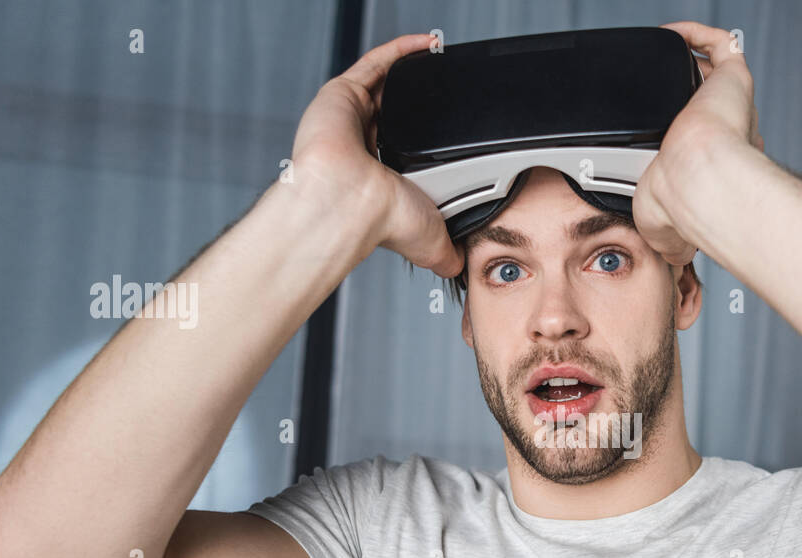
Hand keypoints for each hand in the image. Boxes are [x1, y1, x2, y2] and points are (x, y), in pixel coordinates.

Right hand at [290, 34, 463, 276]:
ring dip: (411, 72)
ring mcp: (350, 120)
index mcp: (380, 179)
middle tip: (451, 90)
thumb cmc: (379, 221)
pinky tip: (426, 45)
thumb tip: (460, 269)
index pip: (407, 149)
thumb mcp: (433, 240)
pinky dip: (401, 51)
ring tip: (440, 61)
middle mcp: (363, 148)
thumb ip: (448, 252)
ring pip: (384, 86)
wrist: (349, 204)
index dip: (430, 137)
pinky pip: (375, 64)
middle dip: (422, 102)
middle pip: (396, 115)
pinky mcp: (341, 96)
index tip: (455, 129)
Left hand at [632, 22, 764, 265]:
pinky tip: (669, 36)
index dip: (682, 140)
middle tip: (656, 106)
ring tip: (660, 67)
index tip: (659, 141)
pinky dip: (695, 35)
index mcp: (712, 165)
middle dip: (685, 105)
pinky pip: (719, 43)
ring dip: (687, 69)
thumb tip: (675, 256)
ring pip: (712, 78)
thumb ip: (665, 239)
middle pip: (706, 111)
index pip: (701, 145)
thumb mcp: (660, 230)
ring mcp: (731, 106)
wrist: (696, 176)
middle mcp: (726, 134)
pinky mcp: (733, 78)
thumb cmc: (683, 202)